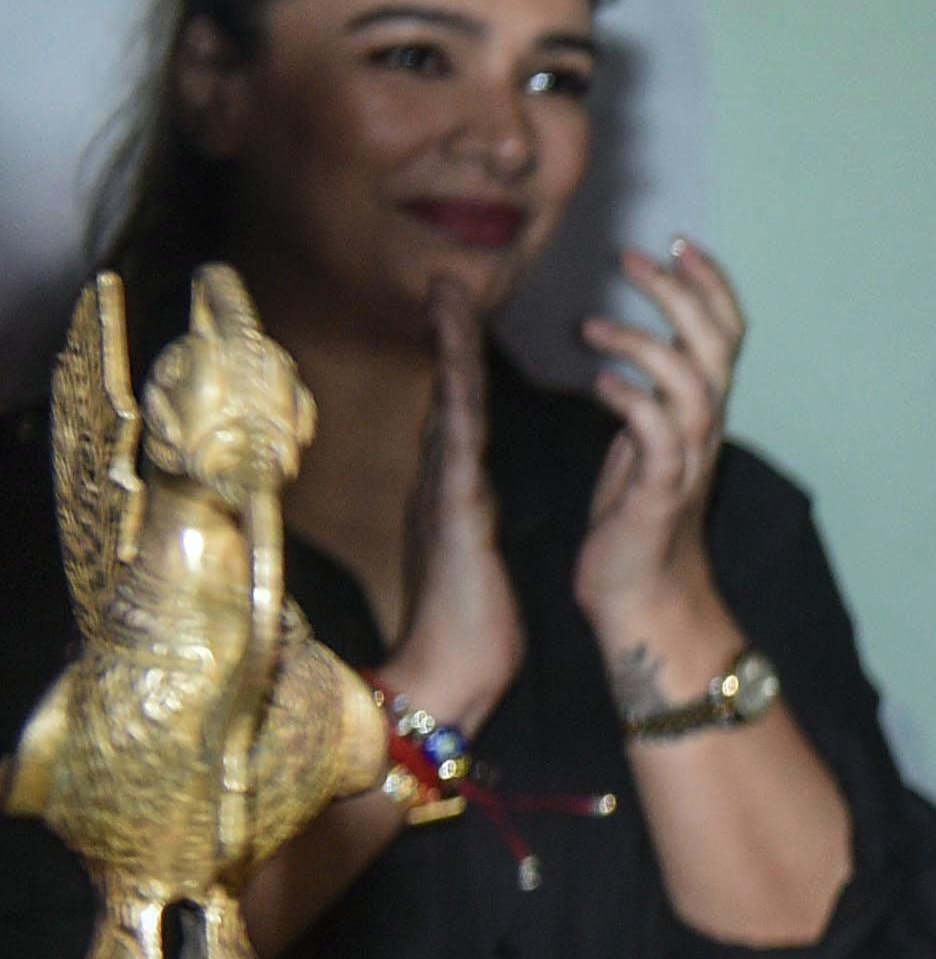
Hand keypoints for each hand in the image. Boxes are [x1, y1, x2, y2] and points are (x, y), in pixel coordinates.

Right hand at [382, 282, 523, 732]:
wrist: (449, 674)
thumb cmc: (469, 621)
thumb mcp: (472, 550)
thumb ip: (466, 514)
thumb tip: (467, 488)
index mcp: (452, 490)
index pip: (459, 410)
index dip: (460, 361)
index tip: (461, 313)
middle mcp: (439, 484)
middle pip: (446, 394)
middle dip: (446, 337)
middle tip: (446, 283)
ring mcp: (443, 497)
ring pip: (449, 410)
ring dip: (450, 355)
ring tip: (448, 303)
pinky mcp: (455, 520)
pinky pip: (459, 456)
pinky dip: (460, 414)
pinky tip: (461, 381)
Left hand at [575, 240, 748, 680]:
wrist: (643, 599)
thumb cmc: (633, 523)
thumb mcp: (642, 445)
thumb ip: (647, 399)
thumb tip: (635, 353)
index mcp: (699, 413)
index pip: (724, 332)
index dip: (709, 283)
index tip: (678, 241)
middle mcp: (704, 429)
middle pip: (716, 343)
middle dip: (680, 293)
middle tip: (633, 259)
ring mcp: (687, 459)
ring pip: (691, 381)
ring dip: (644, 343)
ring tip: (590, 327)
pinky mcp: (659, 490)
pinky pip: (657, 432)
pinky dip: (632, 400)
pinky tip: (598, 383)